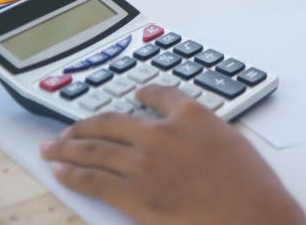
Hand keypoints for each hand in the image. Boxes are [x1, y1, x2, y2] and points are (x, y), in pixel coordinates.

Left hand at [41, 85, 305, 224]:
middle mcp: (160, 133)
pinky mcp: (134, 195)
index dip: (142, 93)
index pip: (158, 94)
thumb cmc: (251, 183)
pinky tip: (61, 171)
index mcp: (190, 114)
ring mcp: (144, 164)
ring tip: (53, 147)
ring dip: (68, 147)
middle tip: (68, 128)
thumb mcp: (230, 140)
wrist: (252, 214)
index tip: (135, 94)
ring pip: (94, 149)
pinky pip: (93, 180)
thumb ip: (201, 132)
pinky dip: (73, 174)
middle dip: (83, 125)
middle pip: (111, 121)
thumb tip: (188, 137)